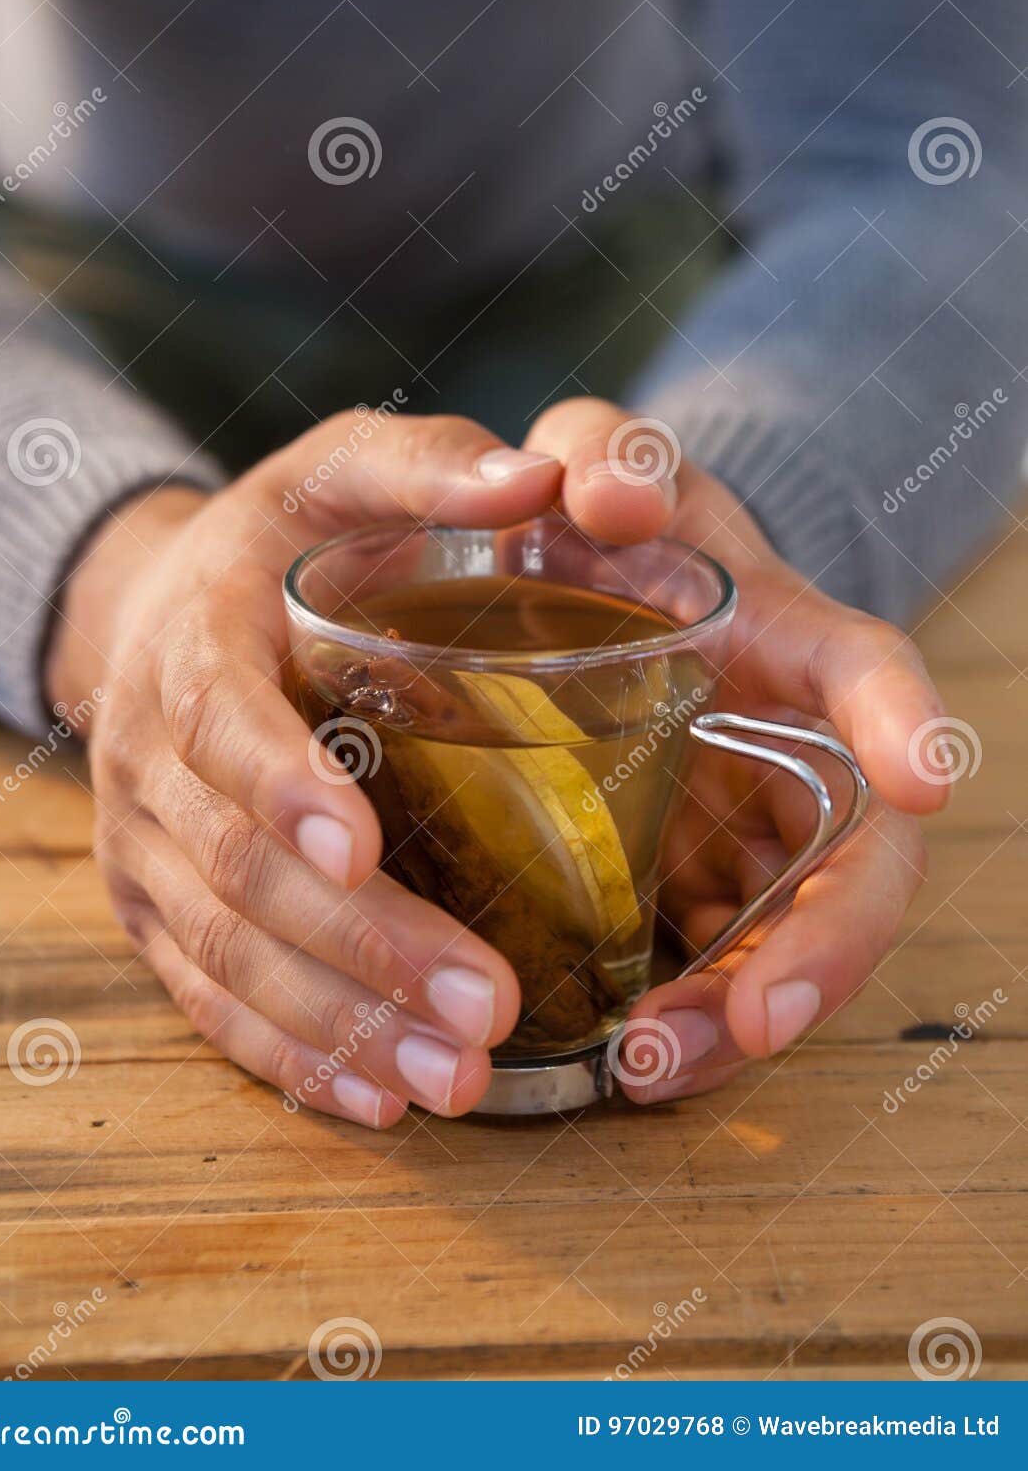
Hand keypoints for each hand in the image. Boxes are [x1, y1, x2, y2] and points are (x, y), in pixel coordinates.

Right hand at [48, 415, 580, 1127]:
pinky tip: (381, 1100)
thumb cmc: (281, 541)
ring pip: (225, 954)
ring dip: (338, 1025)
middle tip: (480, 1003)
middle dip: (356, 943)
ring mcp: (144, 846)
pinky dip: (292, 1058)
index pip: (215, 718)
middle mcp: (145, 754)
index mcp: (189, 639)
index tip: (359, 844)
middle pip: (232, 869)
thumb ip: (429, 466)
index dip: (277, 785)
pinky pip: (209, 1000)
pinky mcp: (158, 912)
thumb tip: (543, 477)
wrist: (167, 609)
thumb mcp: (341, 473)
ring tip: (456, 1078)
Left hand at [523, 398, 944, 1104]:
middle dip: (819, 950)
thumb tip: (605, 492)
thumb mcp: (604, 456)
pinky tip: (628, 1064)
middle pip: (856, 861)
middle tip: (750, 1025)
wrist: (590, 581)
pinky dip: (690, 1016)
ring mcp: (753, 814)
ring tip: (653, 1070)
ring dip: (740, 1015)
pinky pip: (719, 957)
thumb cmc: (610, 511)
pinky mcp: (699, 867)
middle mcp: (797, 739)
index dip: (904, 716)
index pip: (869, 669)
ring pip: (790, 934)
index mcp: (789, 636)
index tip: (928, 774)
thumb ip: (607, 448)